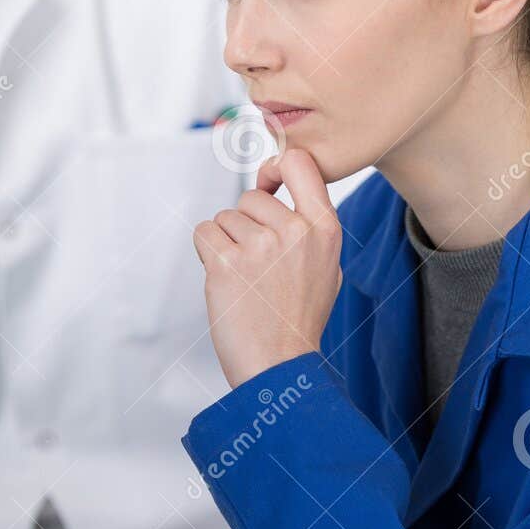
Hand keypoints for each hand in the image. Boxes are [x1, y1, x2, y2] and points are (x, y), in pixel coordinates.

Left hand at [193, 147, 342, 390]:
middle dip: (245, 225)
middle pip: (251, 197)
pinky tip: (225, 279)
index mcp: (324, 228)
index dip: (275, 168)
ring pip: (224, 218)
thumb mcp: (326, 267)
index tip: (266, 184)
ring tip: (244, 279)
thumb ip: (309, 226)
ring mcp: (260, 246)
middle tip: (256, 264)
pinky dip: (207, 253)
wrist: (279, 366)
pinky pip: (203, 233)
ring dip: (226, 244)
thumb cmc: (298, 319)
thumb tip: (278, 186)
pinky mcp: (226, 263)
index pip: (299, 163)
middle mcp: (294, 231)